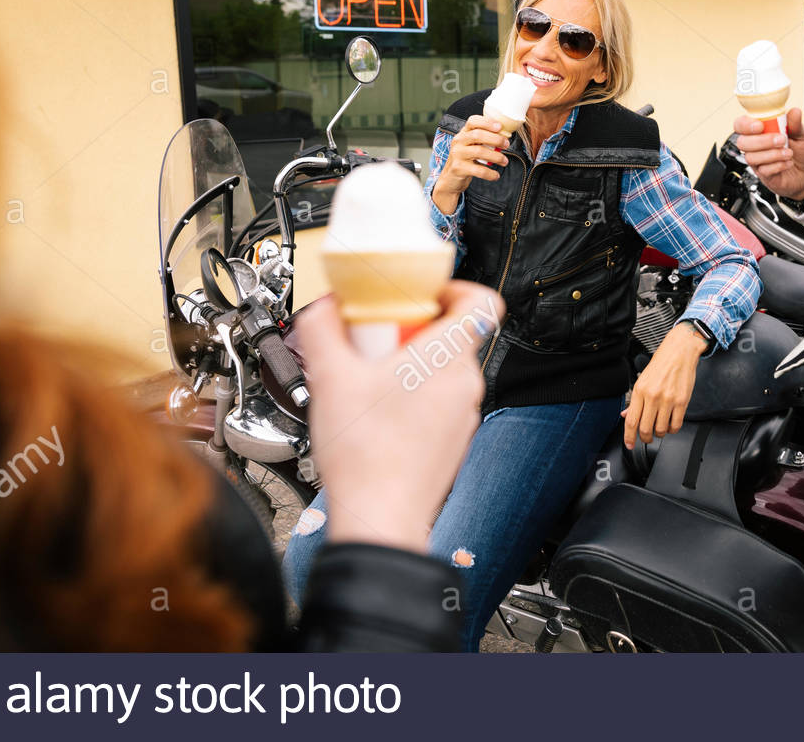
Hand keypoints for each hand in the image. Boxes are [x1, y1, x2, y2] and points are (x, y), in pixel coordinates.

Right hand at [294, 282, 503, 552]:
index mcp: (447, 357)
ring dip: (409, 363)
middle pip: (451, 332)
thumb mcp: (329, 377)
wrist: (380, 516)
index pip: (482, 300)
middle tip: (375, 339)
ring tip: (369, 378)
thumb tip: (321, 305)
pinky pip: (438, 400)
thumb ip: (321, 327)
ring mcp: (463, 413)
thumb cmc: (366, 456)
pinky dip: (412, 394)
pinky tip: (377, 411)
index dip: (454, 287)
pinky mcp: (452, 438)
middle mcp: (465, 383)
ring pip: (442, 368)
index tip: (421, 292)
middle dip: (410, 328)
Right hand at [431, 115, 511, 214]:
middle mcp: (458, 141)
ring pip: (479, 151)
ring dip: (496, 156)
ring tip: (505, 161)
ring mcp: (457, 154)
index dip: (487, 122)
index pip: (473, 121)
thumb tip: (505, 137)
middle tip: (506, 145)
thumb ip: (483, 140)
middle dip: (495, 139)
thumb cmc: (466, 160)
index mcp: (463, 133)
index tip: (500, 126)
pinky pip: (478, 170)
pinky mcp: (458, 168)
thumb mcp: (471, 146)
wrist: (451, 178)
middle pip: (478, 135)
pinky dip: (490, 173)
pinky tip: (496, 175)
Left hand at [623, 323, 706, 448]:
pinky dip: (672, 429)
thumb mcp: (642, 380)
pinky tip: (670, 425)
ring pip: (661, 429)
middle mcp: (652, 396)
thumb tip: (626, 415)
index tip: (630, 444)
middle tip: (646, 438)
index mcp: (640, 391)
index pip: (631, 421)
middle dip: (645, 438)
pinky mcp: (682, 401)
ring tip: (660, 429)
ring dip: (659, 434)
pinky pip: (676, 425)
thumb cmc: (661, 364)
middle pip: (645, 429)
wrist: (679, 352)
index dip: (629, 437)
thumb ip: (635, 400)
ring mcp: (668, 400)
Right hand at [733, 107, 803, 201]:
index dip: (745, 125)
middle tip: (781, 140)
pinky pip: (763, 170)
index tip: (760, 126)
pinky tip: (788, 162)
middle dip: (761, 141)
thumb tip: (795, 111)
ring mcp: (758, 160)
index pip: (740, 124)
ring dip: (772, 154)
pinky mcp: (763, 174)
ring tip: (788, 152)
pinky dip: (778, 165)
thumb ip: (795, 124)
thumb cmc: (799, 150)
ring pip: (751, 157)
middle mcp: (755, 145)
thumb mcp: (801, 133)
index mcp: (760, 130)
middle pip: (742, 142)